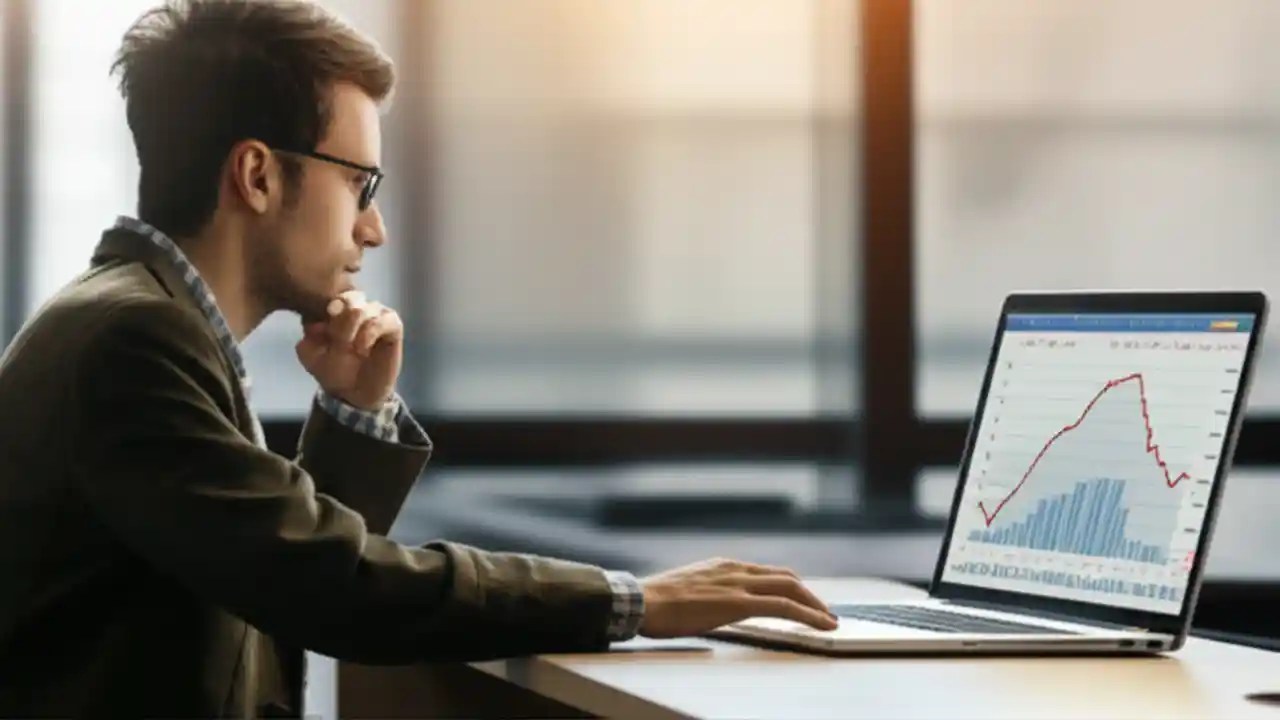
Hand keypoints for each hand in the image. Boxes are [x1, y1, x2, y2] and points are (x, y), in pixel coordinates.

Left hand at [295, 290, 403, 410]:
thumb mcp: (311, 356)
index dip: (326, 311)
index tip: (322, 330)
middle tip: (339, 341)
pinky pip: (386, 318)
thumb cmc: (333, 371)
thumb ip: (308, 336)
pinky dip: (372, 332)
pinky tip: (363, 348)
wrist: (357, 393)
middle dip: (342, 320)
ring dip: (357, 330)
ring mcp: (375, 314)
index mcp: (333, 310)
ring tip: (353, 350)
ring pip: (366, 308)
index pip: (329, 296)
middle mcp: (355, 306)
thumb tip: (317, 322)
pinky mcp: (393, 325)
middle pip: (349, 297)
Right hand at [638, 558, 836, 637]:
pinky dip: (807, 614)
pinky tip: (819, 624)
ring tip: (828, 619)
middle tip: (823, 611)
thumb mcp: (689, 588)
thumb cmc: (658, 601)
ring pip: (790, 588)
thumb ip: (708, 592)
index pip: (767, 573)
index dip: (789, 586)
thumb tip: (714, 605)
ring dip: (814, 604)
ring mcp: (738, 583)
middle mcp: (735, 569)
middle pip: (785, 578)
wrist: (643, 601)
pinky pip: (782, 606)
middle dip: (809, 594)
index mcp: (724, 566)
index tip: (801, 599)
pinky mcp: (738, 602)